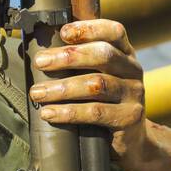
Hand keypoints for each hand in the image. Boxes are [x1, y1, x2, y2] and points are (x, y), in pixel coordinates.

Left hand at [29, 18, 146, 162]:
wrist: (133, 142)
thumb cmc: (106, 104)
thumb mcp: (100, 78)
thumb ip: (82, 64)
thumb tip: (42, 55)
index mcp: (126, 54)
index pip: (114, 32)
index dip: (89, 28)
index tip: (63, 32)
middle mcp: (133, 70)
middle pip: (103, 55)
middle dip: (68, 56)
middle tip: (40, 62)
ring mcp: (134, 95)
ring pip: (96, 85)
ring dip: (62, 88)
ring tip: (37, 93)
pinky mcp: (129, 118)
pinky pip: (95, 113)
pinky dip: (68, 112)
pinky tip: (49, 113)